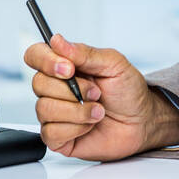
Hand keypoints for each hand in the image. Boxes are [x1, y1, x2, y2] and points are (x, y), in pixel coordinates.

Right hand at [24, 34, 178, 160]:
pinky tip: (89, 126)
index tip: (68, 69)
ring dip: (77, 111)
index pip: (36, 55)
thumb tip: (57, 41)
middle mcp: (56, 88)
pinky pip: (51, 133)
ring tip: (98, 111)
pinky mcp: (58, 137)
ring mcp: (55, 113)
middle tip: (97, 93)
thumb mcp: (114, 64)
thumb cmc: (128, 92)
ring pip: (44, 108)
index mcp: (66, 66)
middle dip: (73, 90)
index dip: (46, 61)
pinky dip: (75, 128)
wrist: (142, 122)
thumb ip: (85, 53)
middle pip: (39, 83)